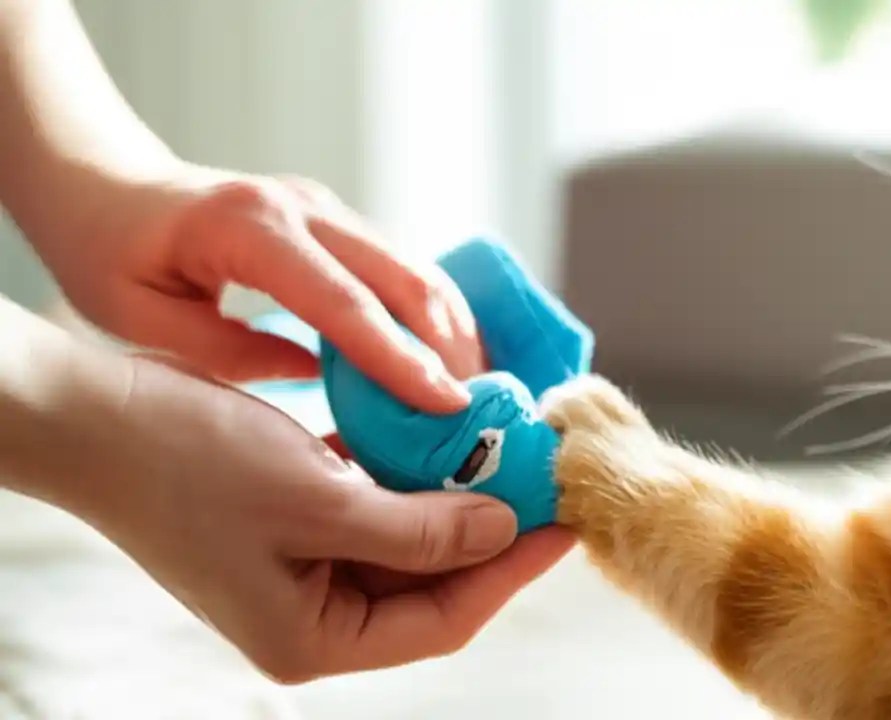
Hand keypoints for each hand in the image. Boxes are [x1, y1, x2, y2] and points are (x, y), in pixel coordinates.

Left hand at [36, 166, 481, 411]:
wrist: (105, 182)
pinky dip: (432, 314)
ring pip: (415, 268)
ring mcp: (325, 206)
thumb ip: (226, 352)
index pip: (346, 304)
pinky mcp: (336, 218)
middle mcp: (301, 207)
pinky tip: (447, 358)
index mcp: (250, 231)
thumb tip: (313, 376)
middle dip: (450, 346)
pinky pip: (400, 267)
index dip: (402, 358)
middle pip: (404, 277)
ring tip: (475, 392)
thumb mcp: (141, 322)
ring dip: (452, 330)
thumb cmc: (109, 255)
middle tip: (479, 411)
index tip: (450, 405)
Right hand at [83, 355, 572, 681]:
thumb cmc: (191, 464)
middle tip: (543, 480)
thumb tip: (501, 530)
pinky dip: (405, 475)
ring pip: (405, 540)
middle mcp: (308, 614)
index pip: (443, 620)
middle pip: (430, 582)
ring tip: (507, 454)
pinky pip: (369, 507)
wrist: (93, 416)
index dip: (510, 572)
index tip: (563, 522)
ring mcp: (298, 568)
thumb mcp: (321, 501)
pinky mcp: (290, 522)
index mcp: (311, 639)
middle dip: (488, 529)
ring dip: (451, 496)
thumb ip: (420, 530)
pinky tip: (442, 439)